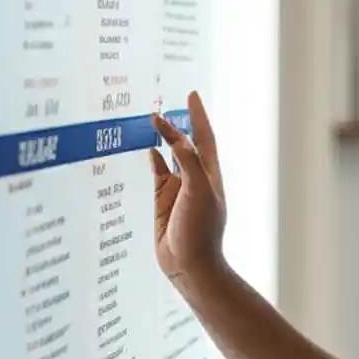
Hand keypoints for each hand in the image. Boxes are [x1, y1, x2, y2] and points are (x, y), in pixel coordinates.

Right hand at [149, 91, 226, 285]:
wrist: (189, 264)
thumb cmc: (200, 229)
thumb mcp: (198, 190)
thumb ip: (187, 162)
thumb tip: (175, 137)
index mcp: (210, 174)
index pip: (204, 137)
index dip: (198, 115)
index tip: (191, 95)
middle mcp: (196, 178)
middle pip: (188, 143)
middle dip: (182, 122)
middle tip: (171, 101)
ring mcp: (179, 189)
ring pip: (170, 157)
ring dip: (164, 139)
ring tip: (154, 119)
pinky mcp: (163, 201)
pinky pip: (158, 174)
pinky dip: (153, 160)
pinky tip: (148, 149)